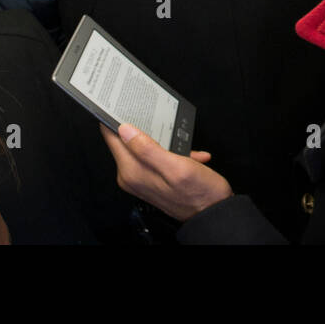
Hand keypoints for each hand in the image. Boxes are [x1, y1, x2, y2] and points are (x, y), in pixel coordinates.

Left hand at [101, 124, 231, 221]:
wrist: (212, 215)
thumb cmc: (200, 194)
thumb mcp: (177, 166)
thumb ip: (147, 148)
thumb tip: (125, 129)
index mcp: (133, 171)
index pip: (112, 137)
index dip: (117, 119)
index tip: (127, 107)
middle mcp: (132, 177)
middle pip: (126, 141)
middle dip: (145, 130)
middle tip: (162, 123)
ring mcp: (141, 179)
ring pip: (144, 147)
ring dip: (164, 143)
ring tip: (184, 146)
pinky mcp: (151, 180)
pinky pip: (156, 158)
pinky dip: (173, 154)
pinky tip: (190, 157)